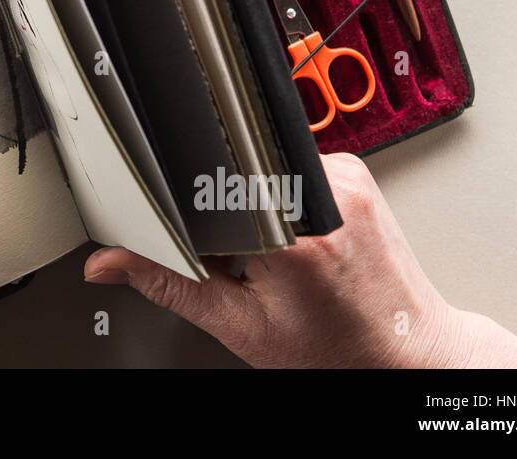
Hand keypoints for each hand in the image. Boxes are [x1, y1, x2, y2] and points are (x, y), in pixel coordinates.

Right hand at [84, 153, 516, 367]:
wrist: (408, 354)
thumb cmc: (337, 352)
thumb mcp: (239, 326)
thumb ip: (168, 284)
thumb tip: (109, 263)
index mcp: (290, 234)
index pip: (200, 190)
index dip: (183, 215)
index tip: (196, 247)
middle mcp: (324, 193)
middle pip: (228, 172)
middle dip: (220, 211)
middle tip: (248, 263)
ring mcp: (344, 174)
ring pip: (256, 163)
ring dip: (251, 202)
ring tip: (277, 253)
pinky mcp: (353, 167)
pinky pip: (289, 161)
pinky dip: (279, 196)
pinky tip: (295, 234)